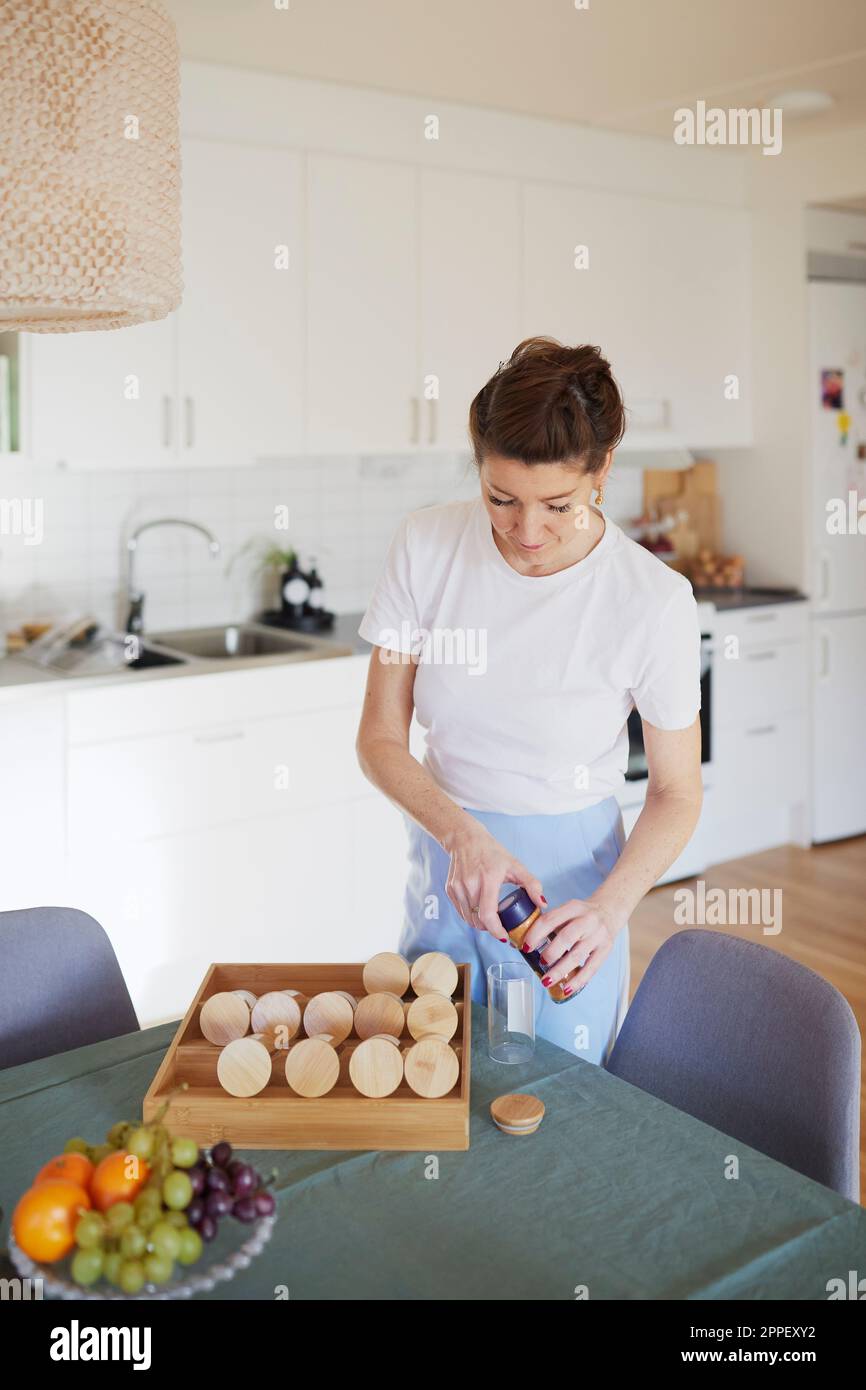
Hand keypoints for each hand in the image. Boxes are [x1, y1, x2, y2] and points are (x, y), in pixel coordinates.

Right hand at [443, 822, 543, 941]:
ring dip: (480, 924)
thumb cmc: (492, 853)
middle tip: (502, 928)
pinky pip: (461, 912)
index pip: (488, 914)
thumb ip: (532, 885)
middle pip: (478, 920)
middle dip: (491, 929)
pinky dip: (471, 916)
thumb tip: (543, 904)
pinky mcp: (450, 890)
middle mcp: (470, 884)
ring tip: (491, 918)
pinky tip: (480, 909)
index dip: (495, 930)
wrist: (465, 839)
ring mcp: (457, 887)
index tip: (504, 937)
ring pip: (468, 919)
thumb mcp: (516, 865)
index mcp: (488, 879)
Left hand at [522, 898, 624, 993]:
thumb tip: (526, 944)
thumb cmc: (582, 915)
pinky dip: (577, 980)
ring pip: (577, 955)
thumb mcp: (568, 911)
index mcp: (573, 907)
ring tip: (546, 980)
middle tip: (541, 962)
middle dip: (550, 952)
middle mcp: (587, 919)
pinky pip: (591, 968)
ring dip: (559, 970)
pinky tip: (566, 988)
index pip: (550, 920)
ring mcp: (598, 935)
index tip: (525, 947)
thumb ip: (551, 924)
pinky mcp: (606, 949)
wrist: (610, 911)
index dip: (535, 934)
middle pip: (566, 937)